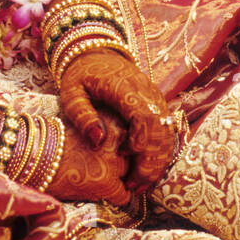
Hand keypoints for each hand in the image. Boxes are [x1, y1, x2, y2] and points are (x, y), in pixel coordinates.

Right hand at [49, 108, 132, 206]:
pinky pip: (124, 196)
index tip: (123, 151)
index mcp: (112, 120)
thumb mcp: (84, 124)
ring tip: (110, 181)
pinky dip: (118, 197)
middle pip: (135, 155)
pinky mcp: (107, 184)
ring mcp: (114, 162)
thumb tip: (124, 139)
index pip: (134, 135)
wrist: (32, 158)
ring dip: (124, 179)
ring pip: (132, 175)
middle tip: (115, 168)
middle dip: (128, 162)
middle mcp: (118, 139)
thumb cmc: (53, 141)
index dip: (128, 145)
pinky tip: (106, 194)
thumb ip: (105, 130)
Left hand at [58, 48, 176, 194]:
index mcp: (124, 86)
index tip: (129, 163)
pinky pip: (166, 129)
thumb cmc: (81, 75)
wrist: (96, 53)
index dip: (142, 141)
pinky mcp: (156, 103)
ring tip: (141, 184)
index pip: (144, 115)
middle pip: (161, 128)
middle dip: (152, 160)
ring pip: (168, 131)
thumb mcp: (71, 92)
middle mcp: (146, 91)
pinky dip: (159, 152)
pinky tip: (145, 169)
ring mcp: (154, 96)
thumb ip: (82, 115)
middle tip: (136, 186)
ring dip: (158, 160)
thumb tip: (98, 140)